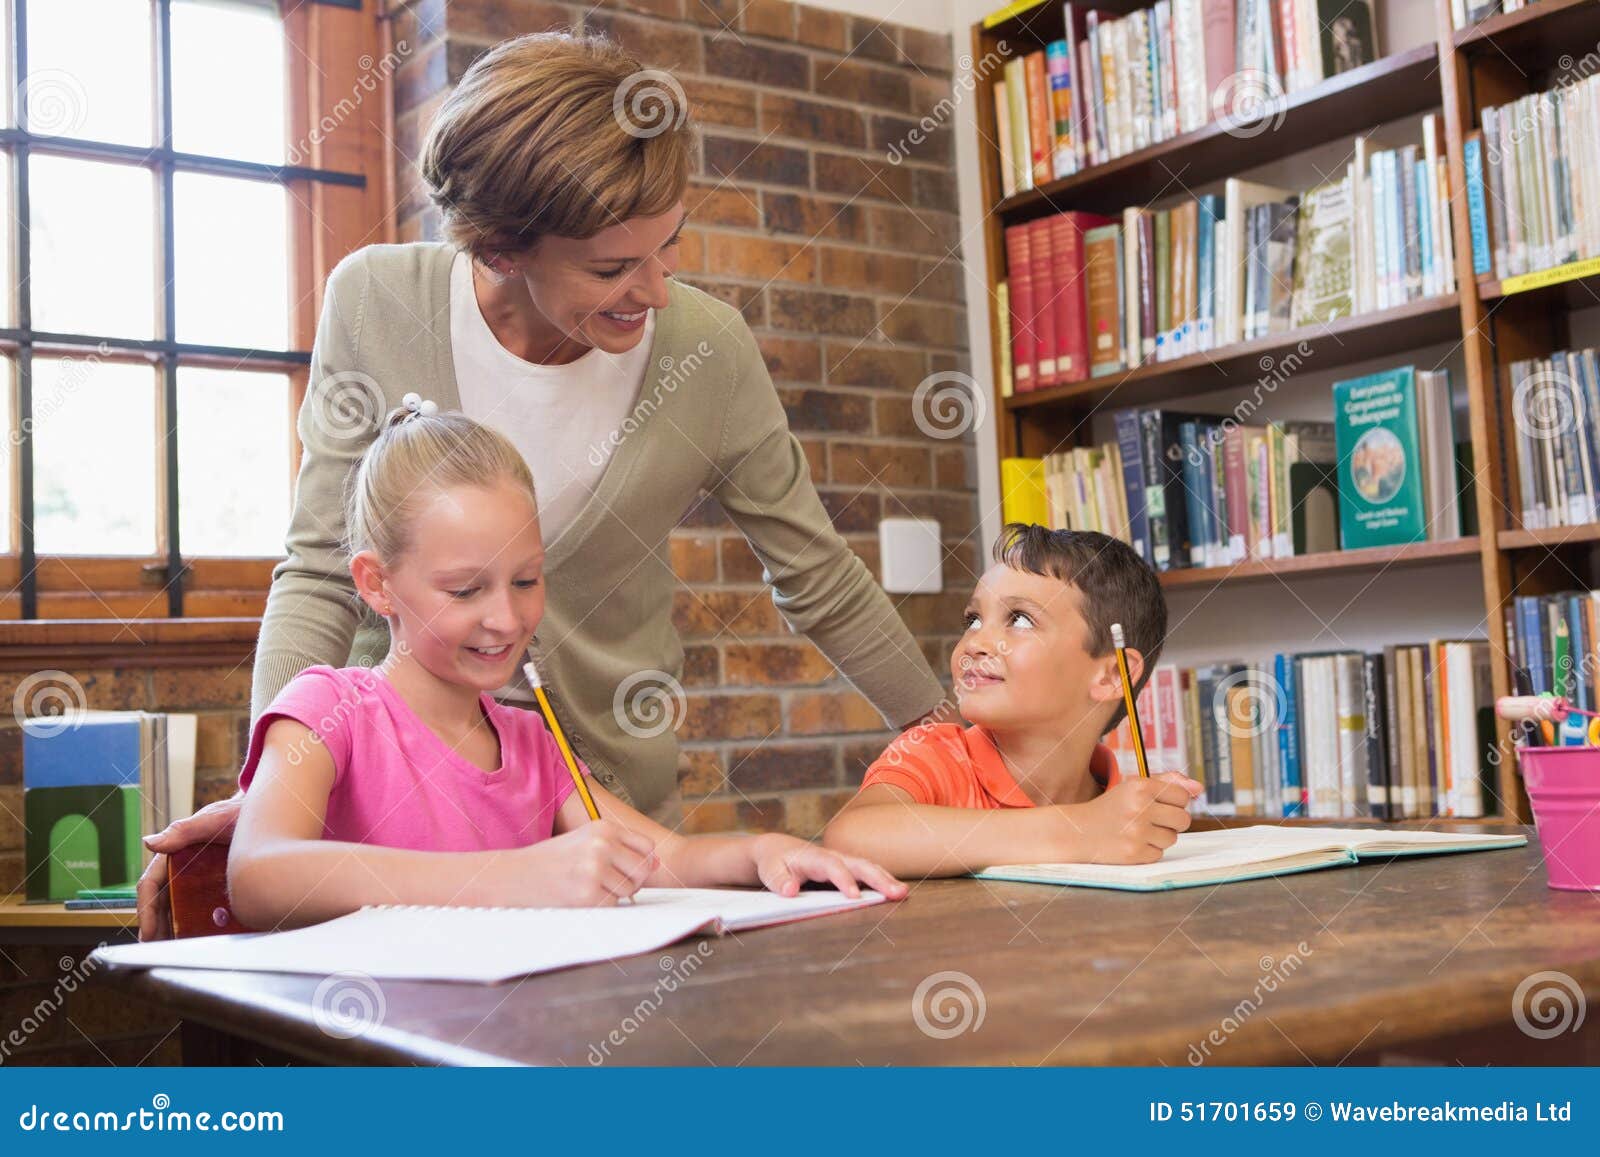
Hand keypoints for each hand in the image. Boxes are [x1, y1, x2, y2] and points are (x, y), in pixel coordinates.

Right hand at [137, 793, 244, 940]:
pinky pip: (205, 909)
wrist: (266, 815)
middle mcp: (183, 871)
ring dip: (176, 930)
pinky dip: (202, 925)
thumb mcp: (211, 821)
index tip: (148, 934)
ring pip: (181, 910)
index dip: (146, 911)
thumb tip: (148, 843)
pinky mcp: (218, 888)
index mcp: (173, 857)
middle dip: (158, 928)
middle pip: (163, 904)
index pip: (151, 886)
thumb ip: (183, 831)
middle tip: (159, 952)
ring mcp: (200, 881)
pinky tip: (207, 940)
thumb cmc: (235, 814)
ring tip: (178, 951)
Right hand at [505, 819, 659, 906]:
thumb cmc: (552, 860)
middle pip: (642, 871)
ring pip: (629, 890)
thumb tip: (657, 863)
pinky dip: (600, 905)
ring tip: (587, 886)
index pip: (647, 847)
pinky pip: (612, 905)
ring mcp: (595, 869)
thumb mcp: (586, 841)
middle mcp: (602, 845)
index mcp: (604, 828)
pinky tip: (578, 896)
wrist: (514, 875)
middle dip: (629, 881)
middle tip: (603, 881)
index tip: (621, 867)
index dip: (639, 862)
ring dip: (613, 894)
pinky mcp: (587, 894)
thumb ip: (622, 848)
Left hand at [750, 833, 907, 899]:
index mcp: (814, 857)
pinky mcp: (847, 869)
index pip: (832, 867)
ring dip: (886, 880)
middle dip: (878, 879)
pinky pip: (867, 873)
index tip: (854, 897)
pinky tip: (896, 893)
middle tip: (897, 893)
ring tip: (903, 894)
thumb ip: (779, 880)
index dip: (844, 880)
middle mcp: (833, 856)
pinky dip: (882, 881)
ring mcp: (843, 861)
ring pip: (868, 867)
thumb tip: (790, 891)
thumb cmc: (774, 862)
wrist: (778, 849)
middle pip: (859, 864)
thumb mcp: (769, 871)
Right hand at [1066, 771, 1202, 864]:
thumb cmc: (1112, 808)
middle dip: (1172, 821)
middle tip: (1152, 819)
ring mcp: (1137, 832)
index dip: (1174, 802)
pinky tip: (1132, 843)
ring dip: (1160, 837)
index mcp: (1140, 787)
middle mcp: (1139, 808)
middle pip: (1183, 819)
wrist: (1079, 832)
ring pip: (1172, 838)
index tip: (1160, 804)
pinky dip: (1149, 850)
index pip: (1182, 796)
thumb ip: (1167, 783)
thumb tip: (1199, 788)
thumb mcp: (1134, 788)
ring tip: (1138, 831)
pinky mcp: (1134, 853)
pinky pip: (1159, 853)